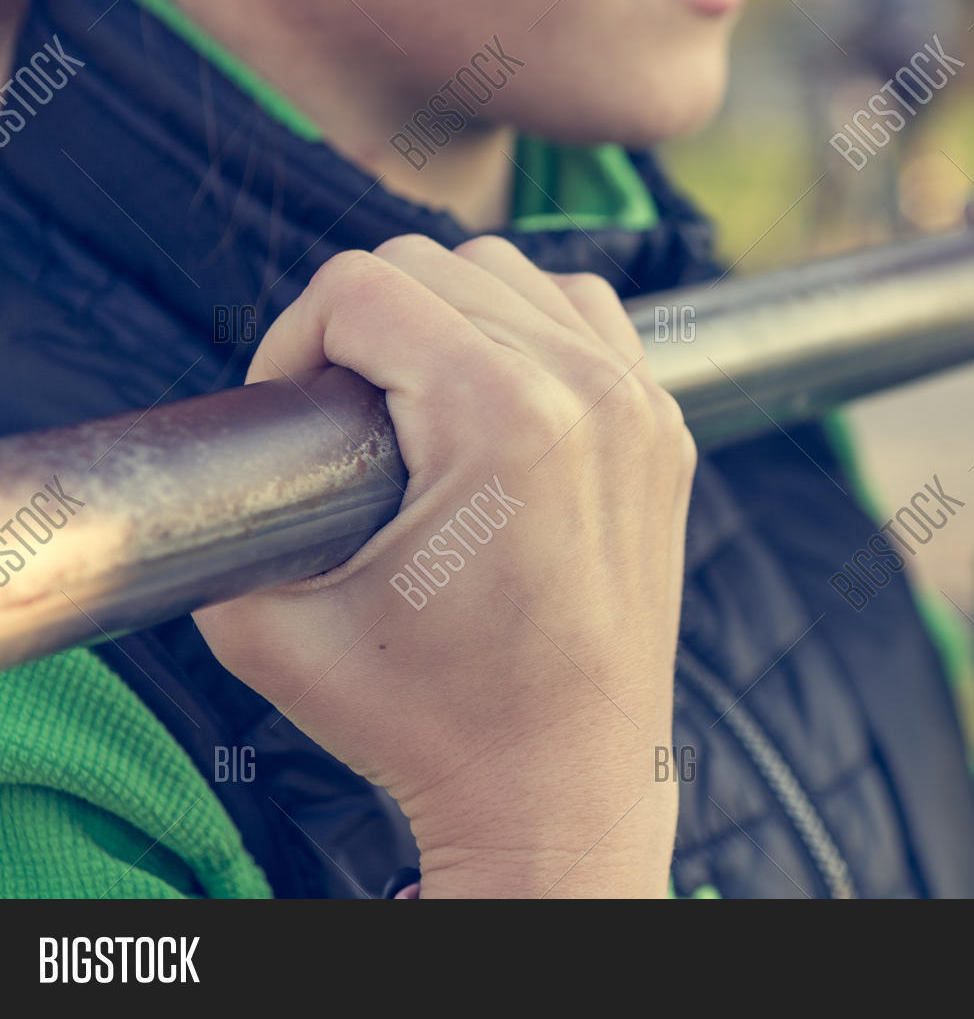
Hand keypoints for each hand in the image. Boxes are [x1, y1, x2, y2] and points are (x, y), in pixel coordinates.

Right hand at [193, 236, 695, 896]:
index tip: (290, 409)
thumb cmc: (432, 722)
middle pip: (437, 266)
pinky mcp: (665, 431)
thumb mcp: (271, 627)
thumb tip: (237, 447)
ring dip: (450, 314)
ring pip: (518, 275)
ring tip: (417, 398)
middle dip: (365, 325)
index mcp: (501, 420)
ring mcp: (640, 407)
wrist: (562, 786)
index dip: (293, 340)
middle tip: (344, 414)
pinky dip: (533, 329)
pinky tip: (498, 393)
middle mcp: (586, 393)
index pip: (361, 286)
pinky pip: (590, 319)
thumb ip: (230, 516)